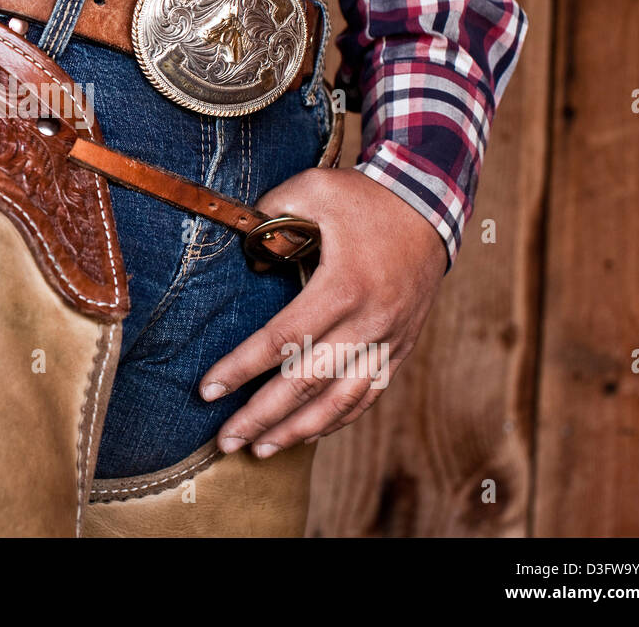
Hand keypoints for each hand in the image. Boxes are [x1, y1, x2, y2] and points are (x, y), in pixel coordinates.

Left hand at [199, 167, 446, 456]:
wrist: (430, 204)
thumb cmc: (363, 196)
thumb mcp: (313, 188)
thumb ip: (270, 213)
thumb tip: (240, 246)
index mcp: (343, 285)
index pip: (282, 340)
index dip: (241, 368)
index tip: (207, 391)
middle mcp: (369, 320)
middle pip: (308, 382)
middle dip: (261, 416)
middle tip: (225, 440)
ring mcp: (389, 337)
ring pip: (341, 400)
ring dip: (298, 430)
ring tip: (260, 450)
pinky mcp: (401, 345)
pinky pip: (369, 394)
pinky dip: (338, 419)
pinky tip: (308, 434)